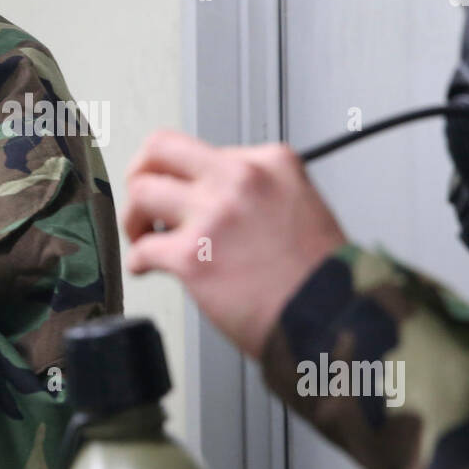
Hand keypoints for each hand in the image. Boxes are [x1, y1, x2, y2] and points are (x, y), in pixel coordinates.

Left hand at [122, 130, 346, 358]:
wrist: (333, 320)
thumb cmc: (321, 277)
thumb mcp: (301, 205)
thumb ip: (257, 192)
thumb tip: (212, 197)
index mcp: (271, 162)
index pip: (205, 148)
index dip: (187, 176)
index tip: (182, 194)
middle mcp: (240, 178)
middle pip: (160, 149)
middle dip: (141, 172)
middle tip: (142, 199)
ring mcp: (214, 214)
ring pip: (141, 192)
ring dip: (134, 218)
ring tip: (145, 237)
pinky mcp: (193, 256)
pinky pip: (143, 249)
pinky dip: (139, 262)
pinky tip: (150, 269)